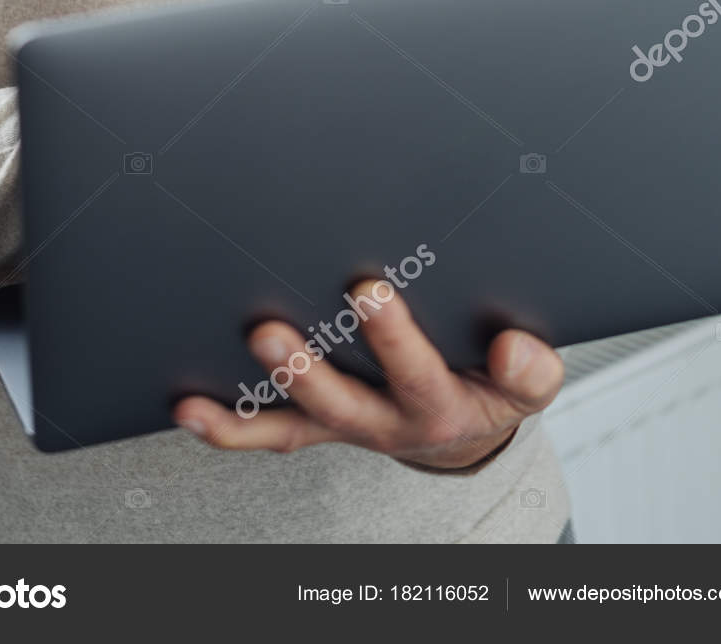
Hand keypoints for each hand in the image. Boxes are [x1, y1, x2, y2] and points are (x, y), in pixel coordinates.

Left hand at [172, 277, 563, 470]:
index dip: (394, 338)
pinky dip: (227, 425)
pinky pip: (268, 431)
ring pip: (299, 417)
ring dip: (261, 391)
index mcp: (440, 404)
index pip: (417, 373)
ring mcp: (345, 422)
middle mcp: (385, 420)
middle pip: (343, 404)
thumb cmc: (492, 381)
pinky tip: (189, 405)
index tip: (371, 290)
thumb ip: (531, 369)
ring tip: (233, 348)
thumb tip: (516, 349)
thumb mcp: (528, 384)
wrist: (470, 422)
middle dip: (307, 370)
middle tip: (272, 330)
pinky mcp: (316, 422)